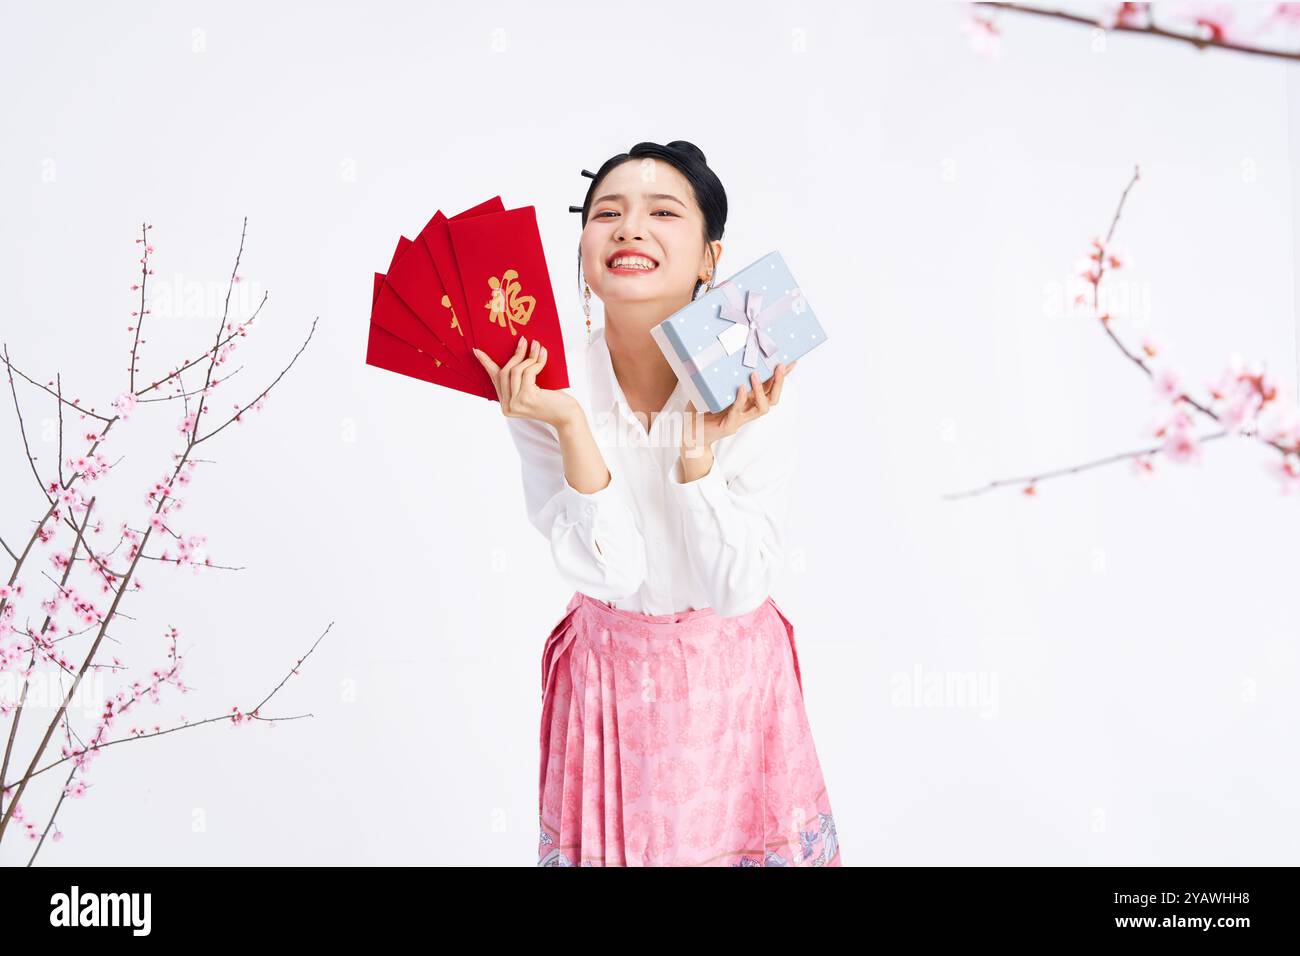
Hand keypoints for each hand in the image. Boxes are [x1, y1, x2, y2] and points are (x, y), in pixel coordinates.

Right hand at [473, 337, 579, 429]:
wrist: (567, 416)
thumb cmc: (552, 401)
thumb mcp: (532, 390)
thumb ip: (519, 380)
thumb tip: (513, 357)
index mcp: (506, 406)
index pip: (494, 380)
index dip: (486, 363)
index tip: (477, 351)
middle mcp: (507, 407)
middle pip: (505, 372)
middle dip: (516, 355)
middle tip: (524, 341)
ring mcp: (516, 404)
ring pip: (516, 371)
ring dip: (528, 356)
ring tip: (537, 346)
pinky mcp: (526, 398)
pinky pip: (528, 372)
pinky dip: (537, 362)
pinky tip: (543, 355)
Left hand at [681, 360, 796, 457]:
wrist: (690, 435)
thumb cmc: (700, 412)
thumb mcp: (711, 391)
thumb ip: (719, 378)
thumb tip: (720, 354)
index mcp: (747, 402)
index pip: (769, 388)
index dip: (781, 377)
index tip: (791, 362)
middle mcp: (747, 411)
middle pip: (772, 398)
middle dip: (779, 382)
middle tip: (781, 366)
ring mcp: (739, 419)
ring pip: (761, 407)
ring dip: (761, 390)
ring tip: (756, 374)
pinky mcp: (729, 426)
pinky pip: (738, 412)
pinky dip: (741, 399)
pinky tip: (741, 388)